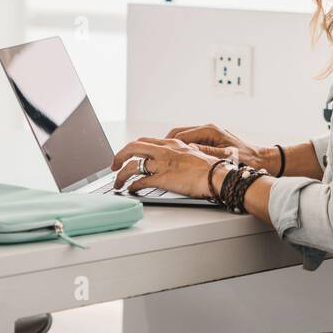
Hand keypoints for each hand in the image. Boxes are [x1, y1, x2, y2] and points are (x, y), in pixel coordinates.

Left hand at [109, 138, 228, 199]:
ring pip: (133, 165)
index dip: (132, 148)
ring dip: (121, 175)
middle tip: (113, 166)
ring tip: (118, 184)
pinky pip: (140, 181)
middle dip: (119, 156)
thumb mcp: (193, 155)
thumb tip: (175, 161)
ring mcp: (163, 164)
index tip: (127, 156)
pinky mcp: (163, 179)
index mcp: (172, 144)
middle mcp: (165, 151)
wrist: (218, 176)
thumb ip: (181, 155)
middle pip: (133, 147)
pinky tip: (131, 190)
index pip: (144, 141)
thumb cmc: (211, 168)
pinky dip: (132, 186)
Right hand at [165, 124, 270, 170]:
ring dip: (172, 147)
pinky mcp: (210, 141)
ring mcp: (208, 135)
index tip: (157, 153)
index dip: (167, 144)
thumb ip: (206, 152)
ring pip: (183, 138)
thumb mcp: (224, 157)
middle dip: (165, 143)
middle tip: (154, 155)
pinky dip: (181, 149)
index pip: (180, 134)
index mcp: (209, 130)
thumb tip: (188, 150)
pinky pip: (190, 143)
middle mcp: (207, 129)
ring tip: (162, 158)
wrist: (260, 159)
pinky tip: (176, 160)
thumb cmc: (246, 159)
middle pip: (178, 133)